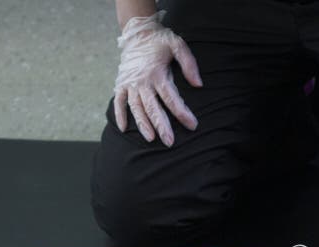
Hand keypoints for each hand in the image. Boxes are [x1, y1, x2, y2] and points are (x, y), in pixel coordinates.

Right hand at [114, 11, 201, 146]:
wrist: (137, 32)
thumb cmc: (160, 40)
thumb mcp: (178, 45)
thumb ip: (189, 64)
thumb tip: (199, 84)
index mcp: (157, 73)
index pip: (172, 98)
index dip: (182, 113)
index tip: (193, 125)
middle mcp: (142, 81)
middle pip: (153, 107)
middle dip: (161, 126)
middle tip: (170, 142)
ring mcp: (130, 83)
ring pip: (136, 107)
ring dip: (143, 124)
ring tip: (151, 139)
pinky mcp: (121, 83)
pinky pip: (119, 101)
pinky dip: (119, 115)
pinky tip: (124, 129)